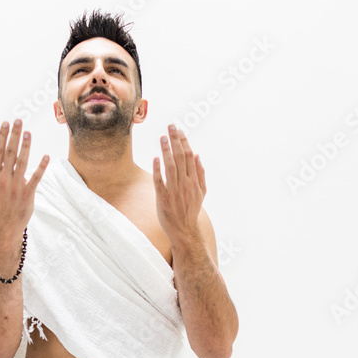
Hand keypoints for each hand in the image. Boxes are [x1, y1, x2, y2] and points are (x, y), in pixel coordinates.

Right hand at [0, 120, 48, 237]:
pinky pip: (35, 178)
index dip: (2, 137)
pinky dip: (41, 167)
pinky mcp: (27, 194)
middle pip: (10, 153)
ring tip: (29, 133)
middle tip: (19, 121)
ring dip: (25, 147)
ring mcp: (16, 187)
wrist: (6, 225)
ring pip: (21, 163)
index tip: (6, 124)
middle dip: (14, 136)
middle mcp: (4, 179)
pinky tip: (46, 156)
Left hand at [153, 125, 205, 245]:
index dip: (184, 142)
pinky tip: (155, 159)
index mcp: (194, 180)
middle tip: (170, 126)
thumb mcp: (202, 192)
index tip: (179, 130)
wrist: (184, 230)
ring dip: (167, 151)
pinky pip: (160, 182)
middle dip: (175, 140)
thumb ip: (200, 173)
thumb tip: (198, 155)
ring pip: (171, 166)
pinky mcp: (163, 198)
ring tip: (162, 137)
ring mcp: (174, 191)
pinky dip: (158, 170)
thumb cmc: (191, 210)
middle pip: (181, 157)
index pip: (189, 156)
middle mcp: (185, 183)